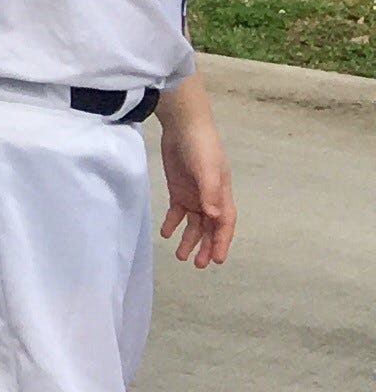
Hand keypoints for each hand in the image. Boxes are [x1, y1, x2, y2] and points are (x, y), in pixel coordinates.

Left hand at [157, 99, 235, 264]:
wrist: (183, 127)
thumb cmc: (200, 146)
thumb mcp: (206, 169)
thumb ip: (210, 192)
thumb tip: (214, 217)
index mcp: (222, 194)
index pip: (224, 223)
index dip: (222, 242)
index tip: (217, 259)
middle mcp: (210, 198)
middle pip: (210, 228)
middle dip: (206, 246)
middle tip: (199, 264)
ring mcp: (195, 194)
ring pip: (194, 223)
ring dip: (189, 239)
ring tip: (181, 256)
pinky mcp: (179, 190)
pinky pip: (177, 212)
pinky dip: (173, 224)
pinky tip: (166, 234)